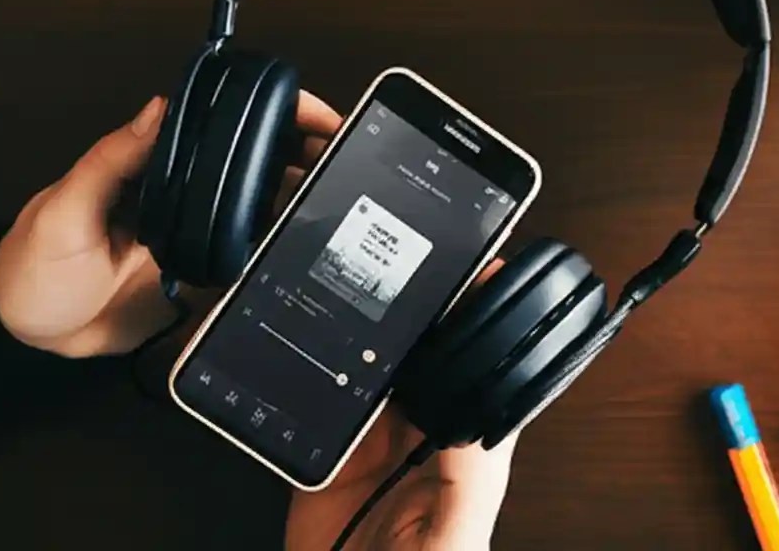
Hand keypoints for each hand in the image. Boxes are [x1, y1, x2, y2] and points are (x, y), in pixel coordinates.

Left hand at [0, 92, 341, 356]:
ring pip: (257, 206)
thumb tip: (155, 110)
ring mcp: (193, 233)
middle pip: (248, 163)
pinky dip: (278, 248)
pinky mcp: (200, 274)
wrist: (33, 337)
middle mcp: (177, 193)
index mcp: (146, 166)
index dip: (263, 113)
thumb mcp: (62, 211)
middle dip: (299, 153)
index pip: (214, 125)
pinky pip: (247, 256)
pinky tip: (304, 243)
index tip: (307, 112)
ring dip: (297, 198)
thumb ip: (109, 162)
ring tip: (339, 195)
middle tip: (342, 156)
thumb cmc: (33, 269)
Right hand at [286, 260, 516, 550]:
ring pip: (370, 366)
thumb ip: (468, 478)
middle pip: (422, 356)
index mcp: (466, 451)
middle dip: (415, 311)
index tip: (475, 260)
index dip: (482, 315)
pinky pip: (314, 402)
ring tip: (346, 280)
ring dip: (359, 333)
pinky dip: (304, 372)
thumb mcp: (452, 540)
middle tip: (400, 257)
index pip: (481, 366)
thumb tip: (472, 407)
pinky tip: (297, 338)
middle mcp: (422, 438)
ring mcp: (370, 445)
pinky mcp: (324, 458)